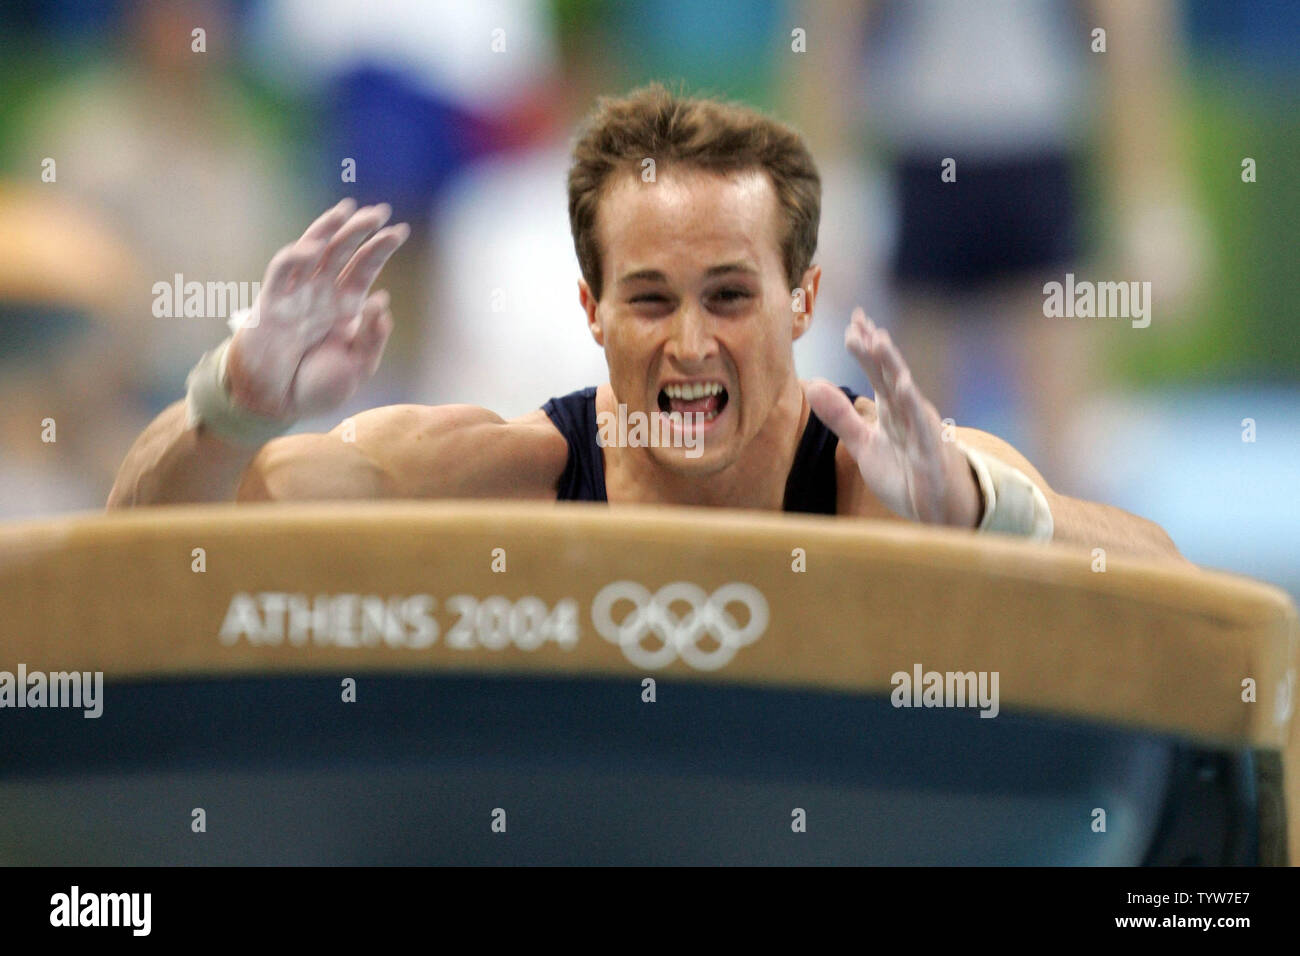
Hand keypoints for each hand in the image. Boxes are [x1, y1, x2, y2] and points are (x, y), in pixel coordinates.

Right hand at [226, 200, 409, 418]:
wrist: (279, 404)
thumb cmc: (318, 387)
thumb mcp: (358, 367)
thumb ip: (372, 338)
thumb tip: (382, 300)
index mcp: (345, 307)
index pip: (364, 268)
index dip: (380, 248)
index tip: (401, 230)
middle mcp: (322, 294)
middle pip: (342, 251)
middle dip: (361, 229)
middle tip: (380, 211)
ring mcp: (296, 295)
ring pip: (312, 251)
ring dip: (328, 230)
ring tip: (348, 213)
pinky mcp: (271, 303)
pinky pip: (281, 272)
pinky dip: (294, 257)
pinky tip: (312, 249)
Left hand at [806, 308, 980, 526]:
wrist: (936, 509)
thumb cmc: (904, 471)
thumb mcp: (864, 443)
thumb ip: (840, 416)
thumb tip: (813, 385)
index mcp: (892, 408)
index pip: (877, 371)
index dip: (865, 348)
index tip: (852, 322)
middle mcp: (908, 411)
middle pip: (890, 373)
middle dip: (875, 347)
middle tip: (860, 322)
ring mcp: (920, 428)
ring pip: (905, 391)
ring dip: (893, 366)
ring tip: (879, 341)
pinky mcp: (930, 450)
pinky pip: (921, 425)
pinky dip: (913, 406)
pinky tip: (904, 386)